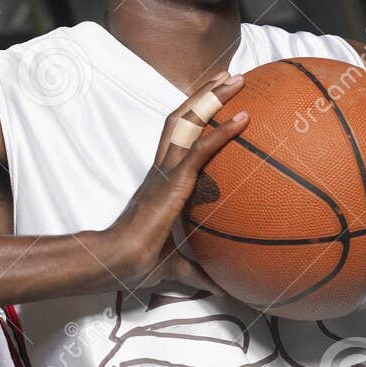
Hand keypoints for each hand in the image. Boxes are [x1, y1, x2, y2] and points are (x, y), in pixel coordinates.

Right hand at [103, 73, 247, 289]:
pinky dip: (223, 131)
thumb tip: (226, 290)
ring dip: (211, 97)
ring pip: (188, 121)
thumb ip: (204, 273)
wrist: (121, 261)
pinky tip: (244, 118)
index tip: (217, 101)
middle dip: (205, 94)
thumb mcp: (182, 268)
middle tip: (230, 76)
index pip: (180, 138)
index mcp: (163, 181)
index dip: (196, 115)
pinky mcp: (173, 180)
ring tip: (235, 78)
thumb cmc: (141, 263)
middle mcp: (163, 168)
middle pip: (183, 118)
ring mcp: (166, 170)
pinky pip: (201, 149)